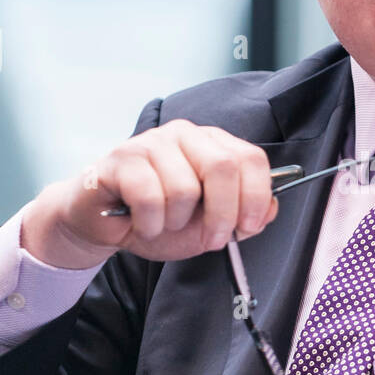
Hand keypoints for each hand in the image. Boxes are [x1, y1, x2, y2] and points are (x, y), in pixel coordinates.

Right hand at [20, 120, 278, 268]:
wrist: (102, 223)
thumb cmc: (157, 218)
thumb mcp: (208, 225)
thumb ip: (243, 217)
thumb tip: (272, 207)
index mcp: (212, 144)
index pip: (250, 158)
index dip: (256, 197)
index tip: (250, 226)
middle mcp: (185, 135)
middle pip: (223, 167)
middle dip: (224, 213)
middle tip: (212, 238)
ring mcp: (152, 143)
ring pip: (184, 188)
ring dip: (176, 222)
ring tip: (164, 223)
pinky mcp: (121, 159)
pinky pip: (149, 197)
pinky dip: (150, 223)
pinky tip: (143, 223)